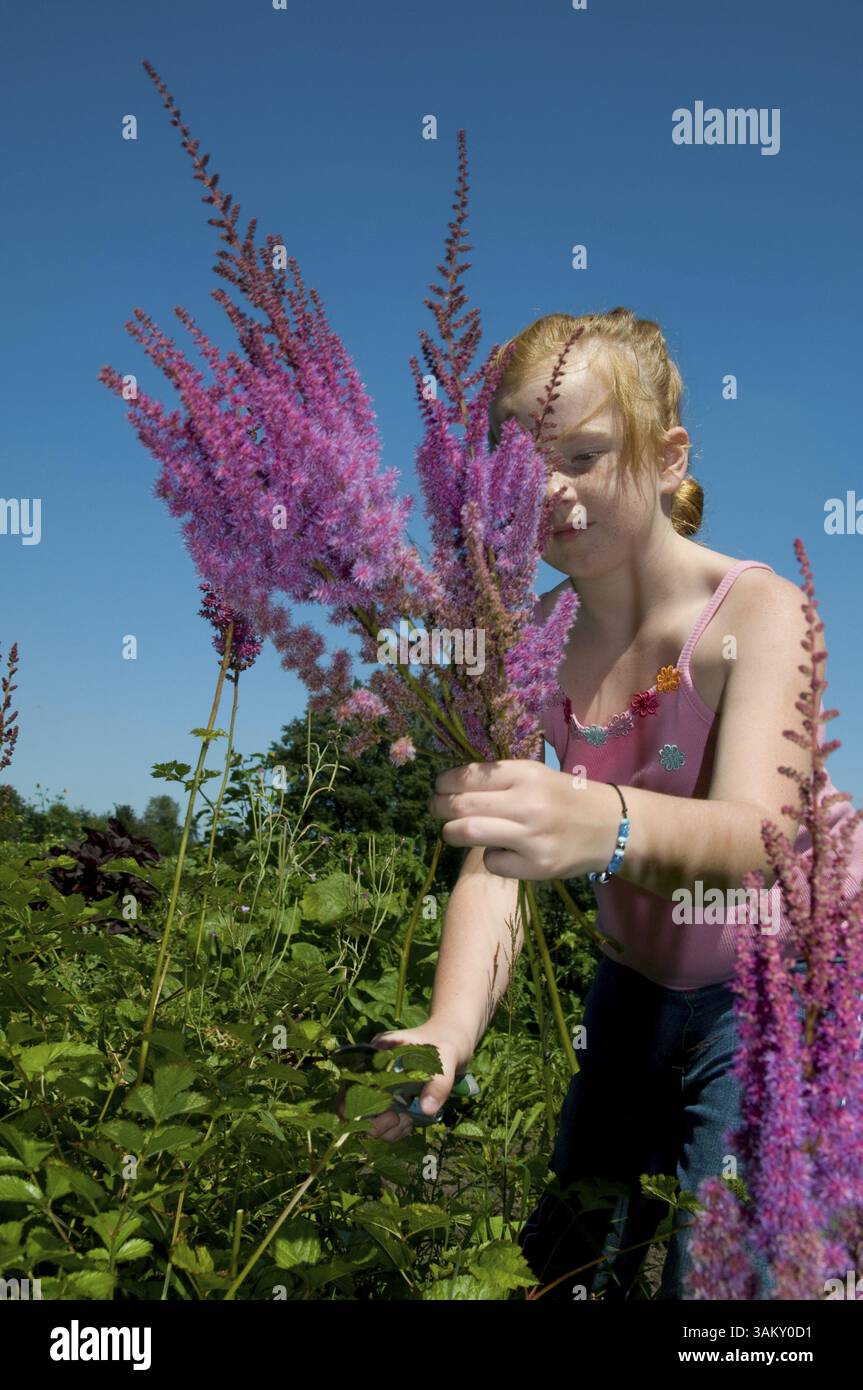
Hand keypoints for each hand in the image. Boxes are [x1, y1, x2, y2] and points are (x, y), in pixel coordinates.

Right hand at [333, 1022, 470, 1142]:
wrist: (455, 1040)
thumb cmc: (448, 1041)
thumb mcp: (447, 1057)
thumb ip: (439, 1081)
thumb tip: (426, 1110)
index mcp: (378, 1054)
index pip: (350, 1082)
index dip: (351, 1105)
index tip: (373, 1116)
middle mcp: (375, 1071)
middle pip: (358, 1105)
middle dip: (375, 1122)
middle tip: (398, 1119)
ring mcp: (384, 1086)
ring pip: (371, 1118)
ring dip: (386, 1129)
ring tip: (407, 1122)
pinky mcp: (394, 1099)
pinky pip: (386, 1121)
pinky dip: (395, 1129)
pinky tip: (409, 1124)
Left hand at [428, 760, 621, 880]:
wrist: (611, 826)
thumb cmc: (566, 798)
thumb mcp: (536, 775)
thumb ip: (500, 779)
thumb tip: (451, 784)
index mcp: (525, 774)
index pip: (468, 775)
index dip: (444, 782)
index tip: (439, 787)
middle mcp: (527, 803)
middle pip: (460, 805)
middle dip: (438, 807)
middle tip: (435, 808)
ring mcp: (531, 837)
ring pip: (467, 833)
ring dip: (450, 832)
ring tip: (451, 831)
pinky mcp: (536, 866)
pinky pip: (492, 861)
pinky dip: (489, 855)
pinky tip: (500, 850)